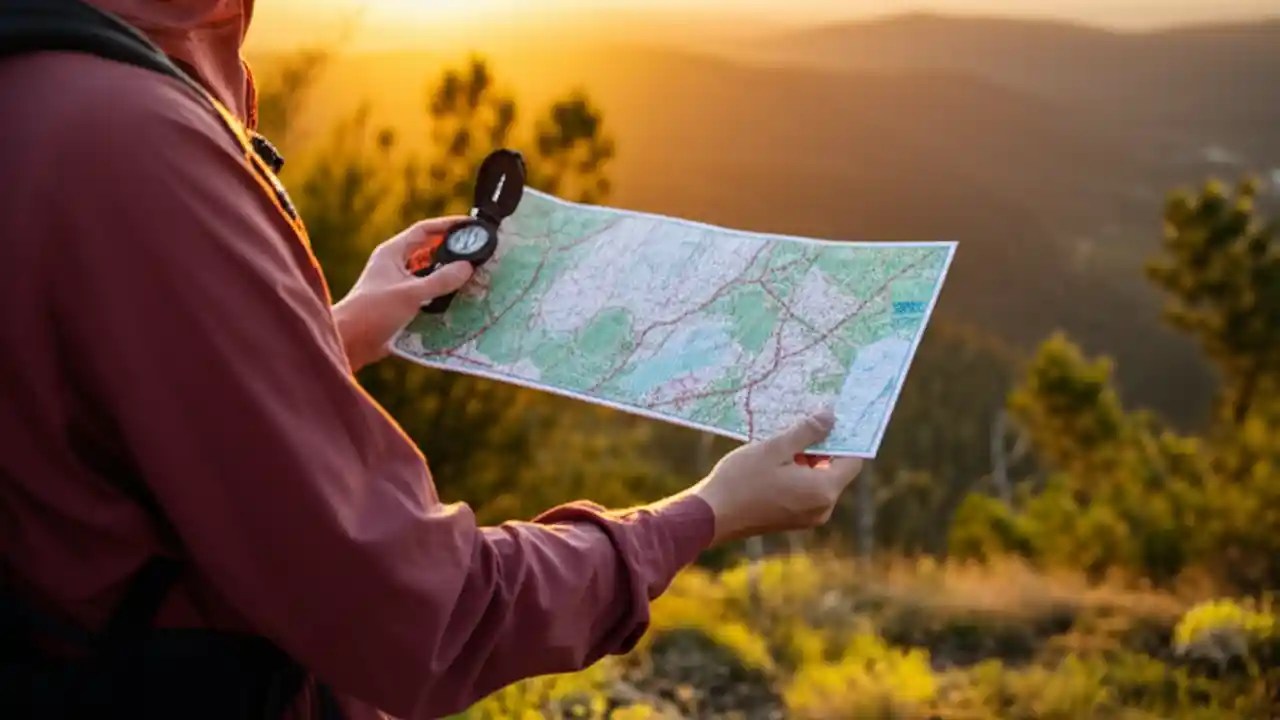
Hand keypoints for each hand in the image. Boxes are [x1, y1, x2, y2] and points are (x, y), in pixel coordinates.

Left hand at [332, 218, 474, 370]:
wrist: (350, 341)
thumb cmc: (373, 311)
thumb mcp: (410, 293)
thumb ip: (441, 280)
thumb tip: (467, 267)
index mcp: (392, 252)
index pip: (424, 230)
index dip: (448, 225)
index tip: (470, 225)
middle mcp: (396, 265)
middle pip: (429, 251)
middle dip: (452, 251)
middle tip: (477, 252)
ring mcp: (398, 285)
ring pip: (430, 274)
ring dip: (449, 275)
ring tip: (474, 275)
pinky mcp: (402, 304)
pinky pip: (428, 294)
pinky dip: (442, 295)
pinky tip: (460, 300)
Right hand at [690, 411, 862, 544]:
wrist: (710, 516)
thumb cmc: (741, 480)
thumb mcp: (775, 448)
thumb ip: (807, 432)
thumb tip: (831, 416)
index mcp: (823, 491)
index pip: (853, 461)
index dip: (847, 438)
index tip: (837, 418)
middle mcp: (822, 508)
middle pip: (835, 471)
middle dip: (823, 447)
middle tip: (807, 420)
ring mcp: (807, 518)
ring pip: (818, 481)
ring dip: (808, 460)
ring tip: (786, 439)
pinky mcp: (792, 520)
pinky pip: (805, 492)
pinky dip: (798, 475)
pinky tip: (776, 459)